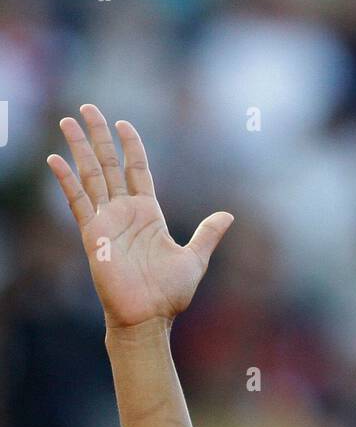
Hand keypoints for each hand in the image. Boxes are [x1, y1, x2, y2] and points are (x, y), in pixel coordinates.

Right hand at [47, 105, 232, 329]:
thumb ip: (207, 234)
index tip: (123, 124)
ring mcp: (107, 221)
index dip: (131, 146)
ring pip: (90, 176)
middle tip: (88, 108)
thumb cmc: (170, 294)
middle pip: (109, 165)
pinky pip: (77, 202)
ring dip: (78, 148)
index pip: (137, 170)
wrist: (149, 318)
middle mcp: (125, 212)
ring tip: (67, 120)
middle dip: (98, 136)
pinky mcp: (92, 234)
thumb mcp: (195, 259)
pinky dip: (66, 181)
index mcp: (149, 214)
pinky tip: (55, 159)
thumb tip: (229, 216)